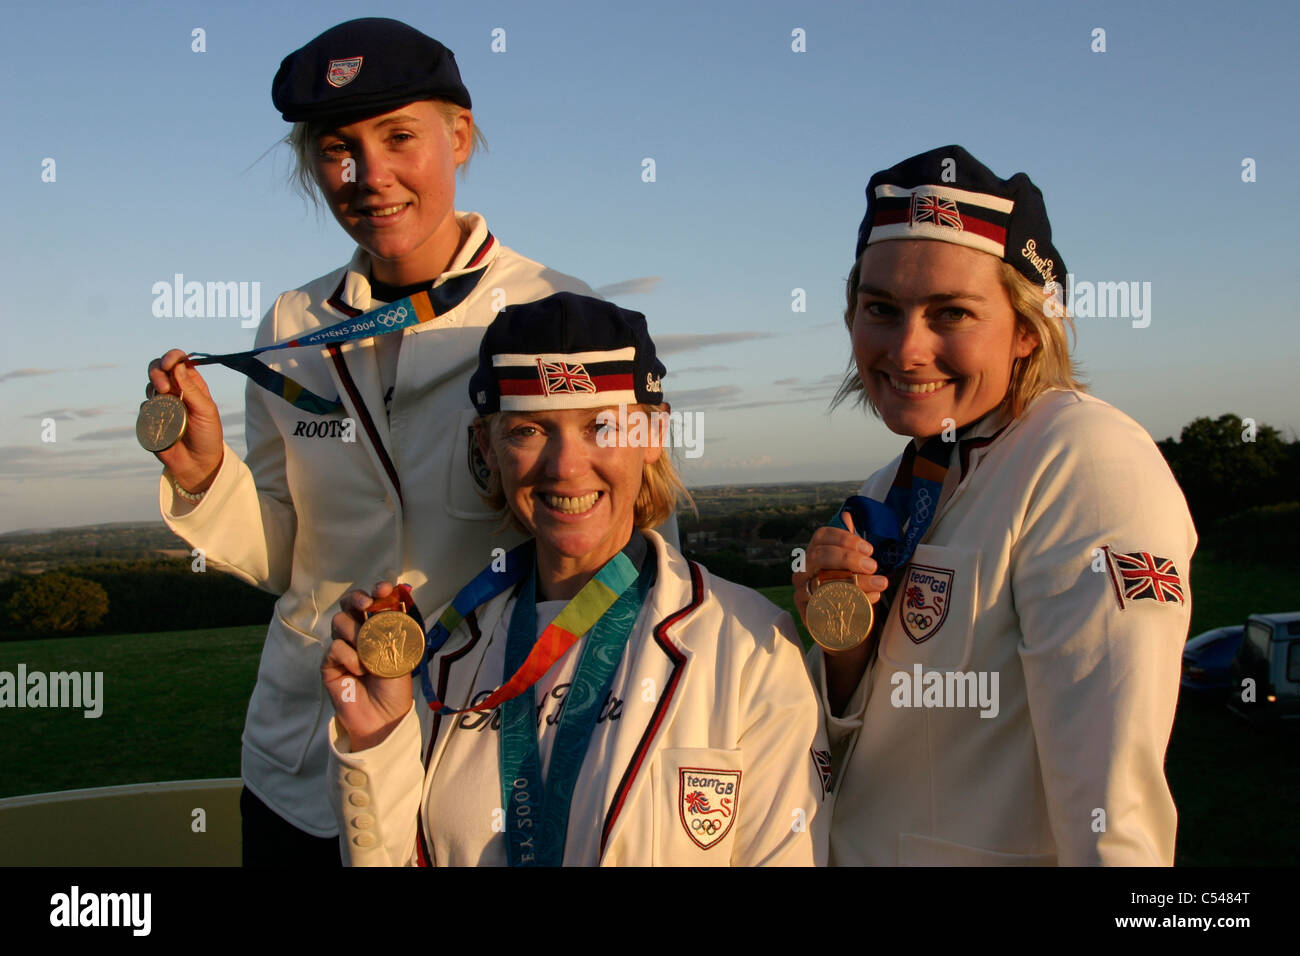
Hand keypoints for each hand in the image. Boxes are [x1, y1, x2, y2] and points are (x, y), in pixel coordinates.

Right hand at [146, 349, 223, 491]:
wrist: (198, 463)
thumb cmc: (208, 436)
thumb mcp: (206, 411)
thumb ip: (193, 390)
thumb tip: (178, 367)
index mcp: (192, 385)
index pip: (179, 362)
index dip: (172, 357)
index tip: (169, 364)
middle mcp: (176, 391)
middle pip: (158, 369)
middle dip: (157, 372)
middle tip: (164, 388)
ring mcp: (162, 403)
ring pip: (149, 385)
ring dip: (152, 388)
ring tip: (163, 400)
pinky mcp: (151, 417)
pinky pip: (144, 407)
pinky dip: (148, 409)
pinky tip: (157, 419)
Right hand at [323, 582, 414, 749]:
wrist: (384, 717)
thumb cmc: (394, 686)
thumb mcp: (401, 654)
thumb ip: (394, 629)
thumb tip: (392, 600)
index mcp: (377, 629)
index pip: (372, 602)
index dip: (376, 590)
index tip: (384, 588)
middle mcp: (358, 634)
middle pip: (349, 604)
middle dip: (357, 598)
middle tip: (367, 604)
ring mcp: (343, 648)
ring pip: (340, 622)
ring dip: (356, 633)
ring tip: (369, 655)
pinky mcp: (330, 664)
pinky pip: (335, 648)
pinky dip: (349, 657)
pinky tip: (359, 671)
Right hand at [792, 511, 889, 644]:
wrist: (842, 628)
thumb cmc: (846, 590)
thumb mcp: (850, 566)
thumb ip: (848, 544)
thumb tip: (847, 514)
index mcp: (813, 553)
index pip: (821, 536)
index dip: (844, 538)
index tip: (868, 548)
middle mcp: (803, 570)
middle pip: (819, 555)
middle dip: (848, 558)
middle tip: (873, 566)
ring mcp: (802, 592)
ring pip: (823, 581)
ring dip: (856, 581)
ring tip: (880, 583)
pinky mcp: (808, 614)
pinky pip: (828, 605)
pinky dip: (853, 601)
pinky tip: (870, 600)